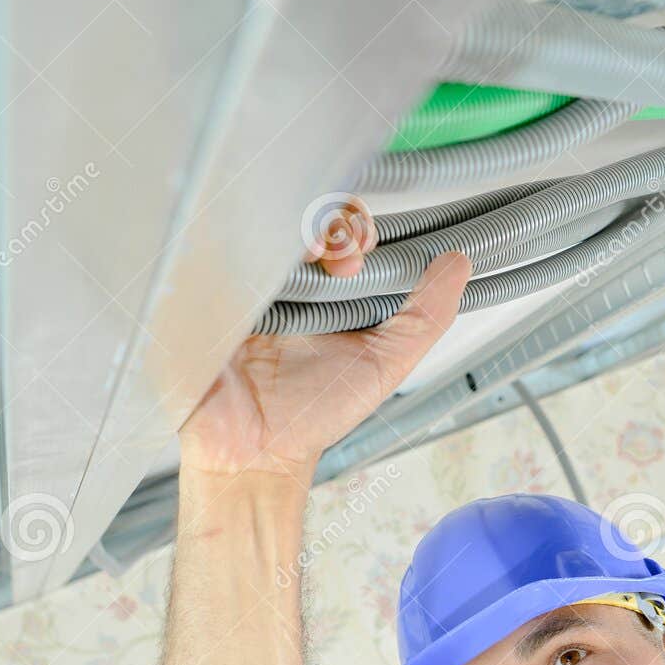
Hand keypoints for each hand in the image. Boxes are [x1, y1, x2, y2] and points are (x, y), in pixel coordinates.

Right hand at [178, 200, 470, 482]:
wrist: (254, 452)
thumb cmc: (312, 414)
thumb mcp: (383, 365)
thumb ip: (424, 319)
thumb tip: (460, 265)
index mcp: (324, 288)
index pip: (341, 226)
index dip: (356, 224)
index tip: (363, 248)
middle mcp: (285, 277)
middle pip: (302, 212)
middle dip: (329, 222)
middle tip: (340, 257)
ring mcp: (243, 280)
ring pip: (264, 221)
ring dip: (291, 227)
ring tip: (312, 257)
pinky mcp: (204, 289)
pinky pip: (216, 247)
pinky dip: (238, 244)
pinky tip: (261, 262)